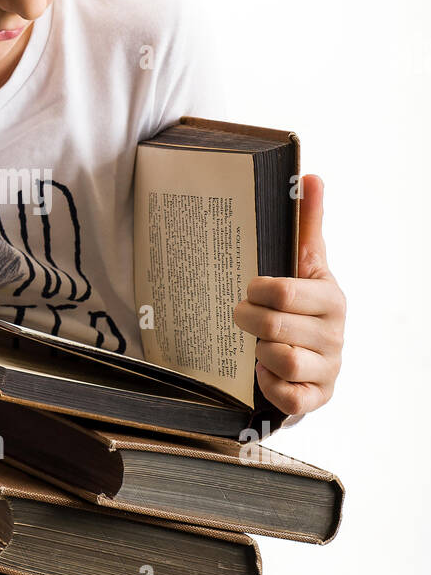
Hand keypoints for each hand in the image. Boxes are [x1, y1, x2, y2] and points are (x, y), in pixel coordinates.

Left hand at [232, 174, 345, 418]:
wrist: (309, 357)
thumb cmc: (300, 307)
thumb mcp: (304, 266)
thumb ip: (307, 223)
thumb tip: (311, 176)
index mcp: (331, 298)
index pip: (284, 291)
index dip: (256, 291)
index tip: (248, 290)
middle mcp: (335, 335)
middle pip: (276, 326)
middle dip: (248, 320)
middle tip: (239, 315)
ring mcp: (329, 369)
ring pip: (282, 360)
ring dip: (259, 351)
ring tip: (256, 343)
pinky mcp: (318, 398)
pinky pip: (289, 396)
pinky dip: (270, 384)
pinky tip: (263, 372)